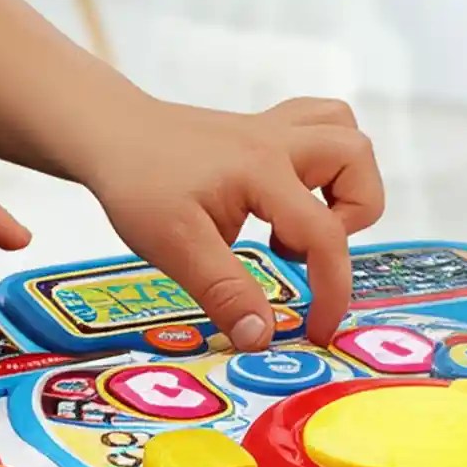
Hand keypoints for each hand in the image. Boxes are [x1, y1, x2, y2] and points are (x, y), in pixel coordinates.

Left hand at [80, 97, 384, 349]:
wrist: (109, 134)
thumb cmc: (137, 184)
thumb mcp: (174, 247)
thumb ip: (224, 292)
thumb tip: (261, 337)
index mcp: (261, 171)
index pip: (324, 233)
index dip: (332, 290)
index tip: (318, 329)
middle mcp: (277, 142)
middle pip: (356, 158)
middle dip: (354, 216)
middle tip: (306, 251)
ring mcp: (273, 131)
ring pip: (346, 134)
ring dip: (345, 183)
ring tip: (304, 223)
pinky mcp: (267, 132)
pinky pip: (322, 129)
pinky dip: (324, 164)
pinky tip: (291, 199)